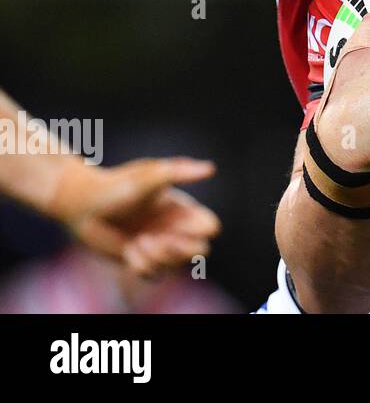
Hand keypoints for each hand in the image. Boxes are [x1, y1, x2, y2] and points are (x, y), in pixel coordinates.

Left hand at [48, 157, 220, 276]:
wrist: (82, 203)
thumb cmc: (117, 184)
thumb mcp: (150, 175)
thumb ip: (181, 172)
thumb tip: (211, 170)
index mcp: (182, 209)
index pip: (210, 227)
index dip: (200, 231)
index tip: (177, 226)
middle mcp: (172, 228)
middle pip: (199, 251)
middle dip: (182, 250)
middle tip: (161, 241)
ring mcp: (155, 245)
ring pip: (175, 266)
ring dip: (158, 256)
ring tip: (138, 241)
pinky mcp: (136, 259)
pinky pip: (151, 274)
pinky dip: (141, 264)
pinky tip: (129, 249)